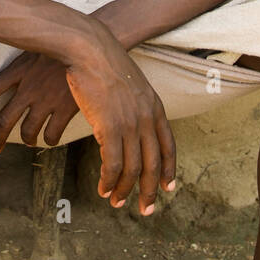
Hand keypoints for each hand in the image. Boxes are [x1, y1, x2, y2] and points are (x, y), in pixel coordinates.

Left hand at [0, 52, 79, 150]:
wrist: (92, 45)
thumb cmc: (64, 43)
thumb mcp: (36, 46)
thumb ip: (23, 59)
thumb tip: (11, 61)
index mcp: (20, 71)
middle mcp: (29, 88)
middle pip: (5, 120)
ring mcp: (47, 100)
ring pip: (28, 131)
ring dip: (27, 139)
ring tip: (29, 141)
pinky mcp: (65, 108)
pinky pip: (52, 134)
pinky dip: (49, 139)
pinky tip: (50, 138)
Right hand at [63, 37, 175, 216]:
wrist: (90, 50)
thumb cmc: (103, 63)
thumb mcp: (129, 84)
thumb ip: (134, 105)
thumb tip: (128, 120)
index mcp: (155, 108)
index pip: (169, 146)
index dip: (169, 170)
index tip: (168, 188)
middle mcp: (147, 119)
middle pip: (154, 164)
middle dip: (151, 190)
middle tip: (146, 209)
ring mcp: (130, 124)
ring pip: (133, 168)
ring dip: (124, 189)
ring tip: (116, 202)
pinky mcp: (110, 128)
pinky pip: (112, 164)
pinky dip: (109, 180)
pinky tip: (103, 188)